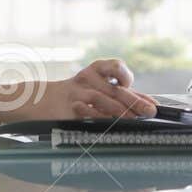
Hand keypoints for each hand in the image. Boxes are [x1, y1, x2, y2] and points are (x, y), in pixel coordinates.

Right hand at [42, 58, 156, 119]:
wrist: (42, 100)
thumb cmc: (78, 94)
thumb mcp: (98, 87)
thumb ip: (122, 94)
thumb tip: (149, 104)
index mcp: (96, 69)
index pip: (116, 66)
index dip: (128, 77)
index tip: (137, 90)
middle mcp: (87, 78)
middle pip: (114, 88)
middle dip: (135, 101)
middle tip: (149, 111)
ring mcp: (77, 93)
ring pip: (101, 99)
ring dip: (120, 111)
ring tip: (134, 119)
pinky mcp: (68, 109)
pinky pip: (86, 114)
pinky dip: (100, 118)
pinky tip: (110, 125)